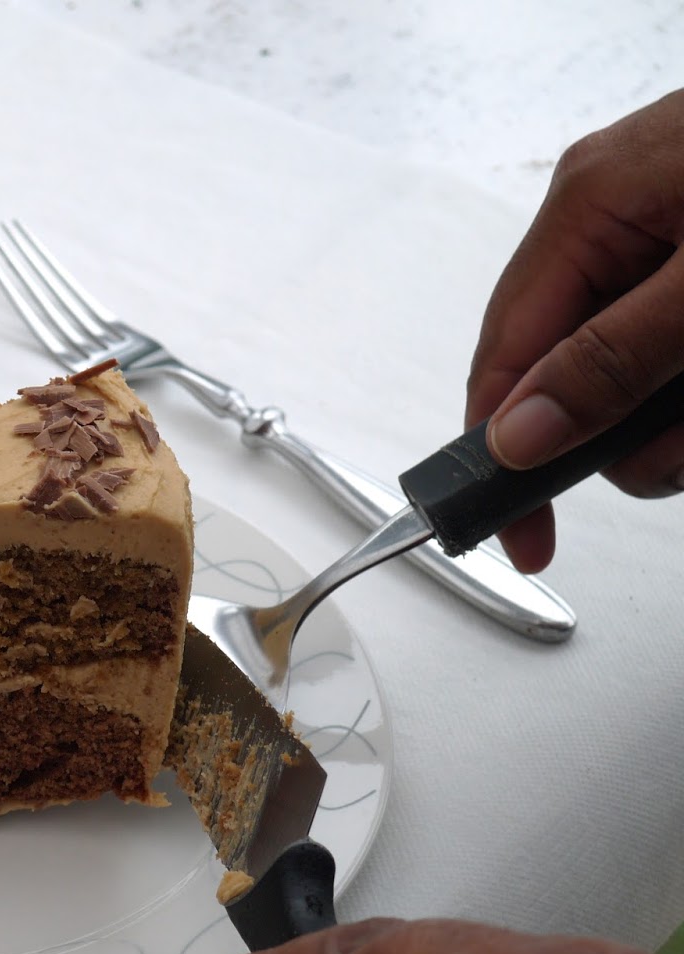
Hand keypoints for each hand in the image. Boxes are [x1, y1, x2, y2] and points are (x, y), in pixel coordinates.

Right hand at [467, 88, 683, 572]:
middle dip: (630, 431)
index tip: (523, 535)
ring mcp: (661, 234)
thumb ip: (617, 359)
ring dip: (680, 411)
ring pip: (630, 370)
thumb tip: (519, 433)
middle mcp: (612, 217)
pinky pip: (673, 346)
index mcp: (589, 203)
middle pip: (570, 371)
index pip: (504, 352)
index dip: (501, 453)